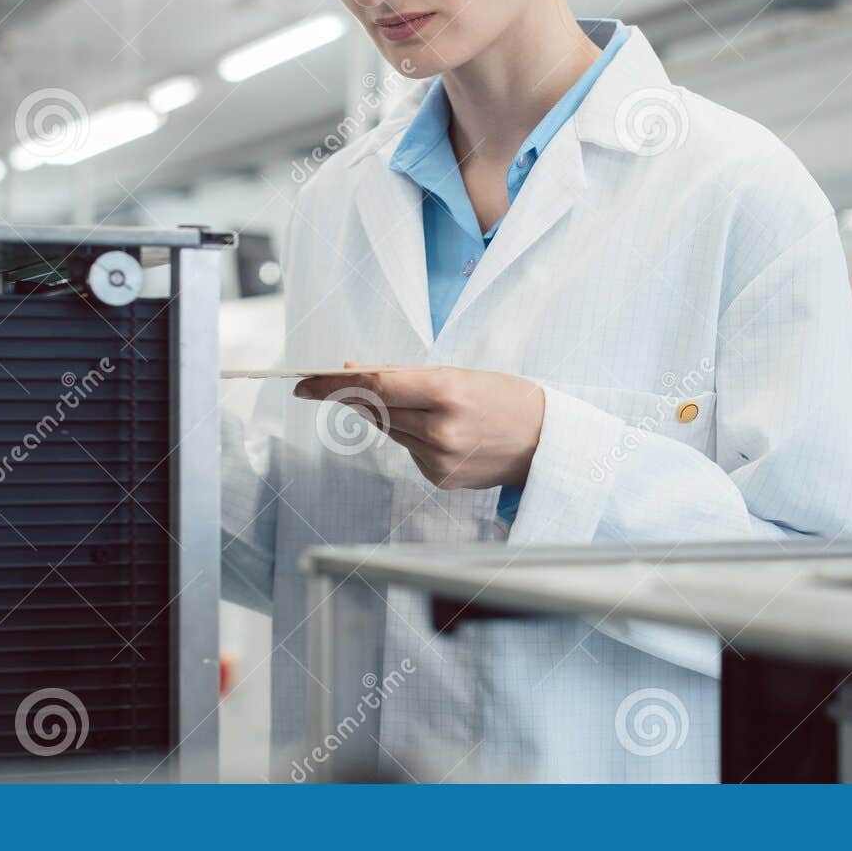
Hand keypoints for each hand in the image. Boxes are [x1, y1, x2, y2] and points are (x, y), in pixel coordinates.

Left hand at [295, 364, 544, 489]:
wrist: (546, 441)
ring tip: (372, 395)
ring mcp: (440, 460)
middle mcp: (441, 430)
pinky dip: (405, 433)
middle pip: (374, 410)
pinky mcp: (440, 479)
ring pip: (387, 430)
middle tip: (312, 385)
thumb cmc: (504, 399)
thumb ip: (406, 376)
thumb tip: (353, 371)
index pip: (377, 387)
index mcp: (448, 393)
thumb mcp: (460, 374)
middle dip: (343, 396)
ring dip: (373, 412)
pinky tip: (423, 425)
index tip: (306, 381)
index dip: (336, 383)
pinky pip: (407, 450)